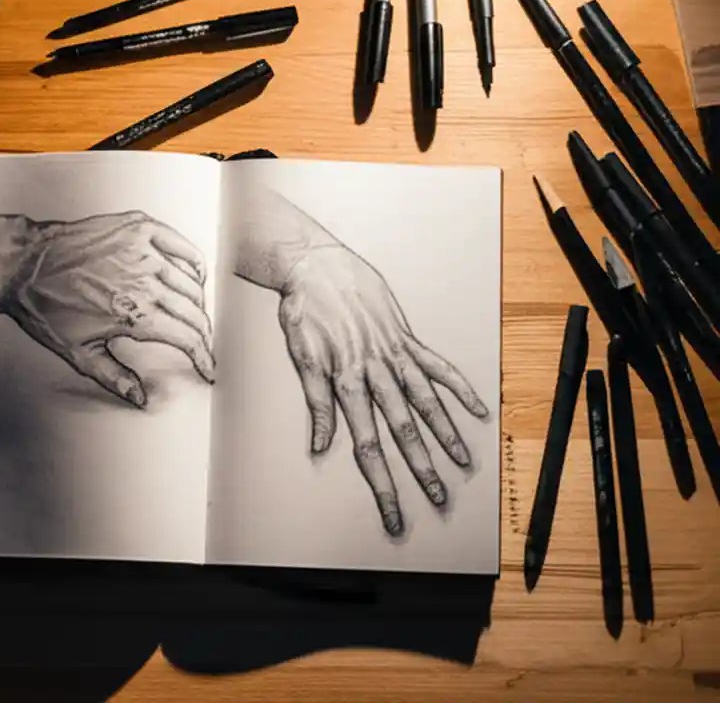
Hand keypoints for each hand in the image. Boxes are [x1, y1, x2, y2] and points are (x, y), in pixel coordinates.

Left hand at [0, 211, 214, 406]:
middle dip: (204, 333)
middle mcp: (146, 281)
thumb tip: (140, 398)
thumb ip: (115, 377)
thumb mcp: (78, 352)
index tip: (209, 366)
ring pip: (191, 280)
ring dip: (199, 302)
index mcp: (136, 315)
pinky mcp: (138, 228)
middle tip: (203, 343)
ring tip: (196, 315)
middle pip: (194, 312)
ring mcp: (144, 251)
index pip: (187, 338)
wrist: (23, 264)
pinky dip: (194, 262)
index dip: (203, 356)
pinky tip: (194, 274)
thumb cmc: (44, 305)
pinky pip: (181, 244)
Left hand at [234, 189, 489, 536]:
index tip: (394, 512)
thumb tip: (320, 446)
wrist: (316, 266)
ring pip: (425, 400)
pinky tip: (477, 408)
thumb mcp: (302, 359)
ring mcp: (394, 354)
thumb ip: (317, 405)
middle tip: (438, 499)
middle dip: (421, 468)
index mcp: (345, 384)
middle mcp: (374, 372)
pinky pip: (437, 364)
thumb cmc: (305, 312)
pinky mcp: (406, 336)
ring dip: (445, 432)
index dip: (382, 483)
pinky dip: (458, 386)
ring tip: (462, 462)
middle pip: (401, 430)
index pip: (366, 446)